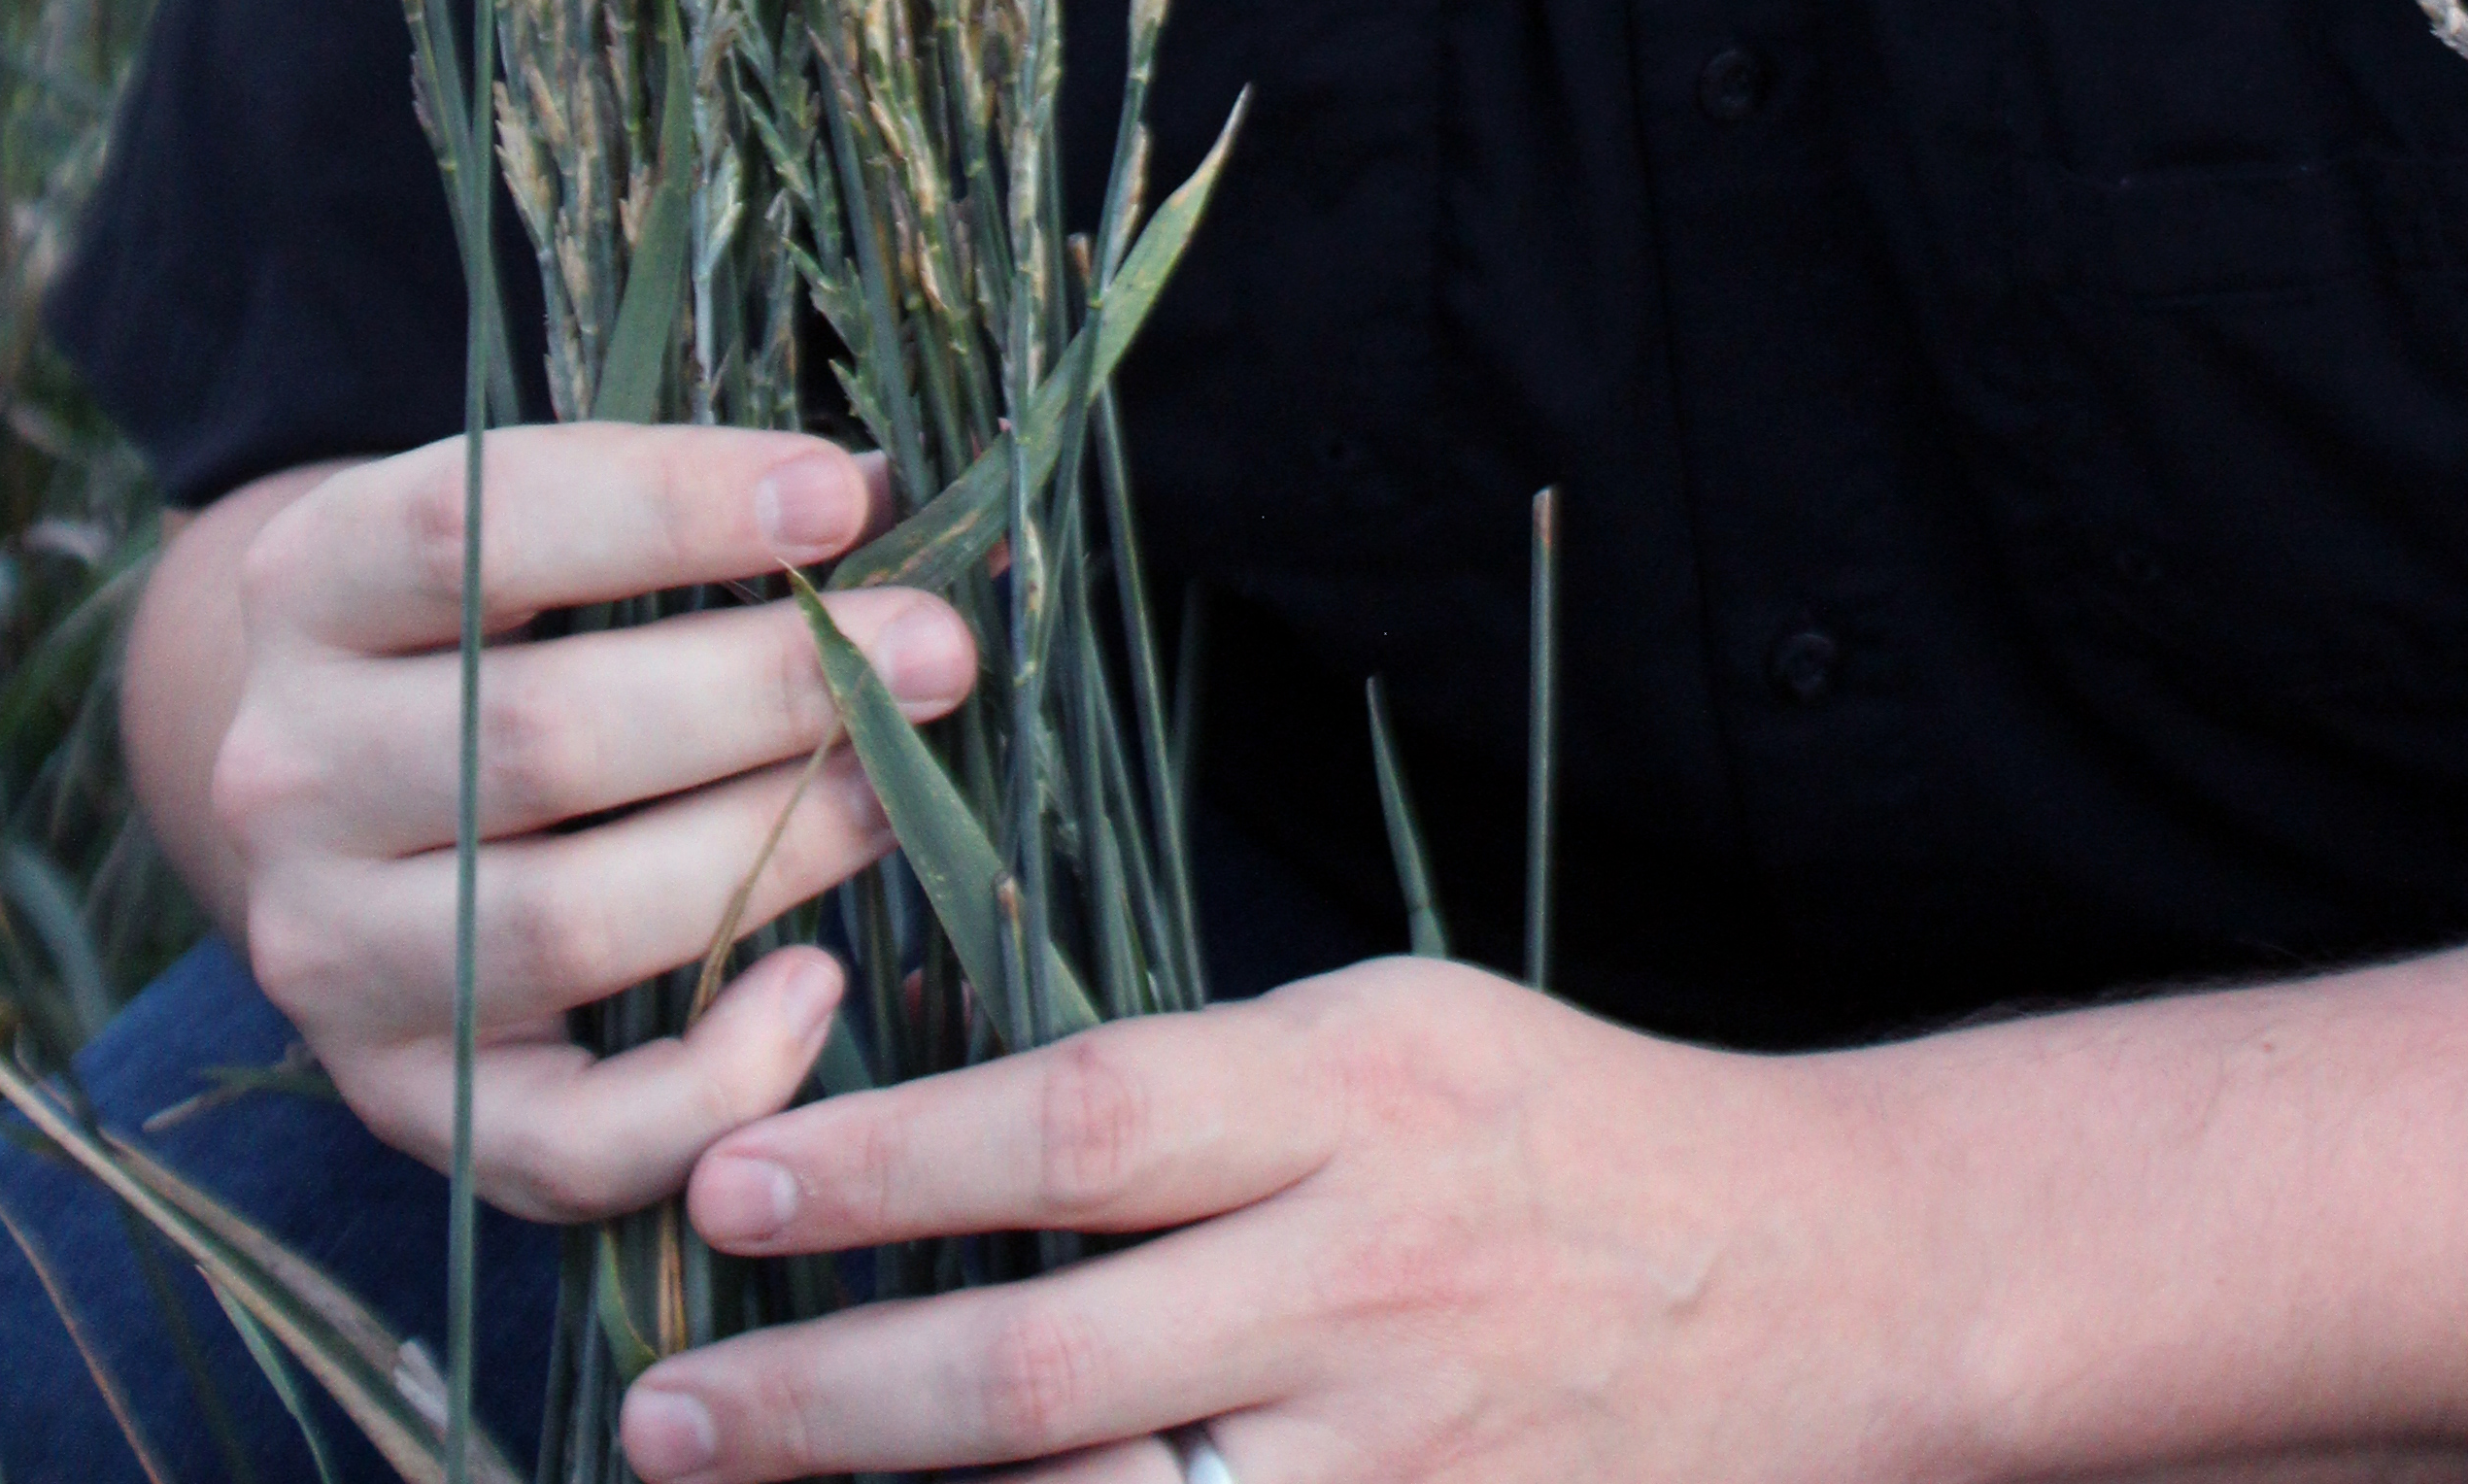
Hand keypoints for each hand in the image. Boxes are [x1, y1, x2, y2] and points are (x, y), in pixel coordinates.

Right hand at [210, 424, 978, 1219]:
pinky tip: (814, 991)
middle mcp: (291, 772)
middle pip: (539, 737)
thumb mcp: (560, 527)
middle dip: (767, 693)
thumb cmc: (507, 621)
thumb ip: (717, 512)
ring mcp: (328, 953)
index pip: (470, 527)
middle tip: (935, 656)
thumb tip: (927, 503)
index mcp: (318, 580)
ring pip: (560, 928)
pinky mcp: (401, 1102)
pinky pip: (555, 1142)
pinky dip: (702, 1085)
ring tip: (903, 795)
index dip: (665, 505)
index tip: (842, 497)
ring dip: (766, 857)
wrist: (340, 791)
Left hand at [620, 956, 1939, 1483]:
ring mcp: (1391, 1458)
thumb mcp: (1395, 1026)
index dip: (885, 1164)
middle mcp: (1361, 1280)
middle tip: (657, 1408)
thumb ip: (1200, 1080)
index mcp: (1352, 1092)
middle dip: (821, 1399)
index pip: (1073, 1128)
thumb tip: (954, 1133)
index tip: (728, 1186)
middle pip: (1044, 1367)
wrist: (1811, 1286)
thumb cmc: (1558, 1128)